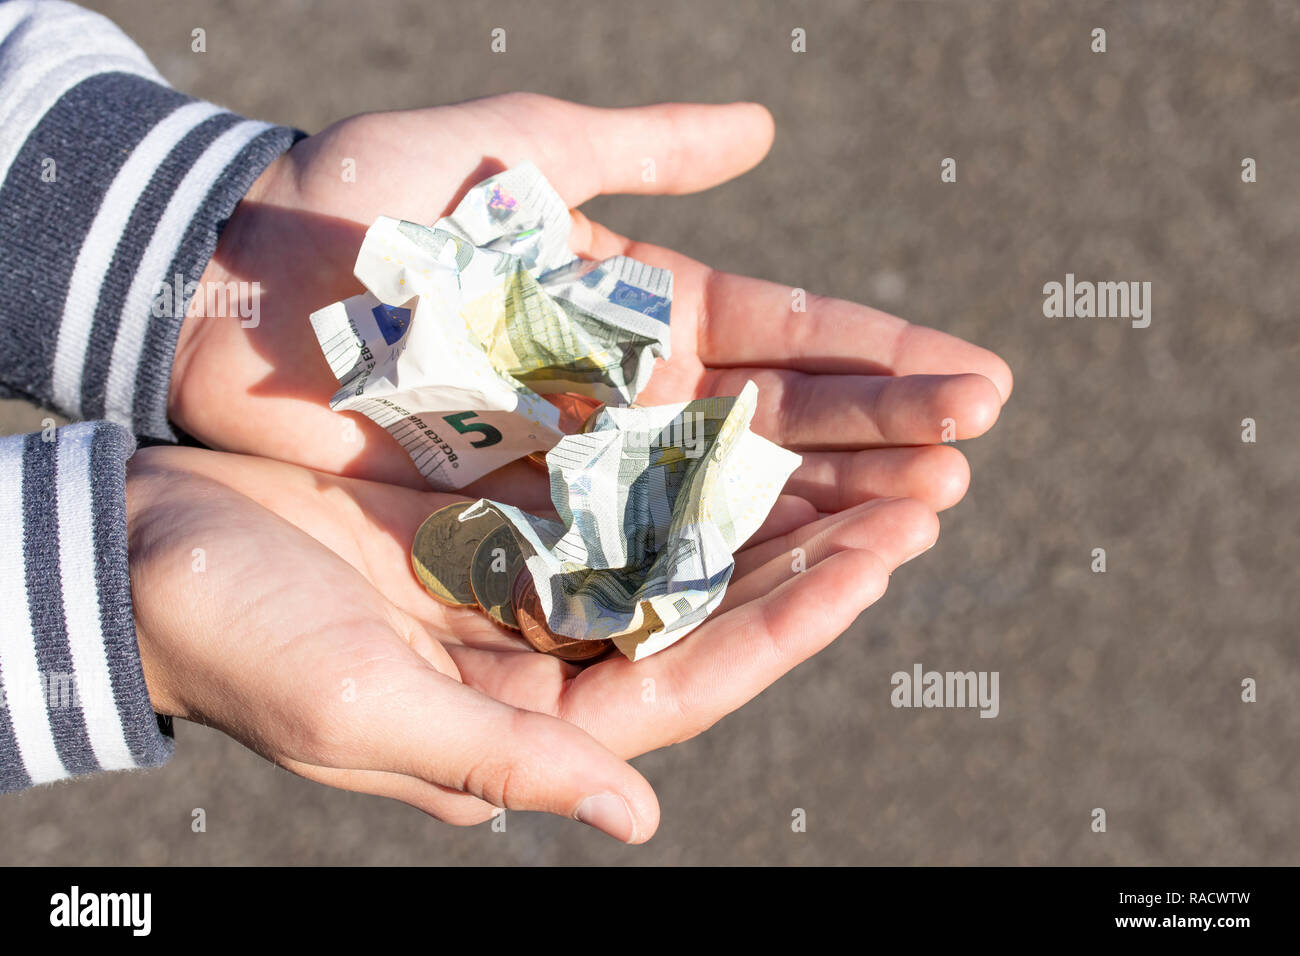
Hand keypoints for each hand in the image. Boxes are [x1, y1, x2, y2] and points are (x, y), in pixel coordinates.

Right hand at [127, 444, 939, 840]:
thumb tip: (641, 812)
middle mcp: (546, 646)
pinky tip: (754, 404)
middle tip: (928, 483)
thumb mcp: (365, 711)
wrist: (145, 550)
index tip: (885, 558)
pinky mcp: (502, 507)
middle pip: (713, 596)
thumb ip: (504, 761)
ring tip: (880, 441)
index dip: (793, 618)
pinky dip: (687, 444)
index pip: (694, 670)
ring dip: (776, 488)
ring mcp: (529, 572)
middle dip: (821, 546)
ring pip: (682, 531)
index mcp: (529, 713)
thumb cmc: (239, 644)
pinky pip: (620, 475)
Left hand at [171, 93, 1010, 512]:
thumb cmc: (368, 199)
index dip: (885, 359)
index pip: (791, 337)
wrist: (237, 284)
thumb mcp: (515, 146)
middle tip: (975, 459)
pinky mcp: (526, 520)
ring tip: (923, 516)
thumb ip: (638, 146)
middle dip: (880, 441)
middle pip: (778, 427)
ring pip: (725, 495)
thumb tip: (764, 129)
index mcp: (641, 307)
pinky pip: (635, 548)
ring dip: (823, 510)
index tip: (981, 380)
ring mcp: (583, 463)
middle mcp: (630, 394)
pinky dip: (714, 564)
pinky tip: (800, 579)